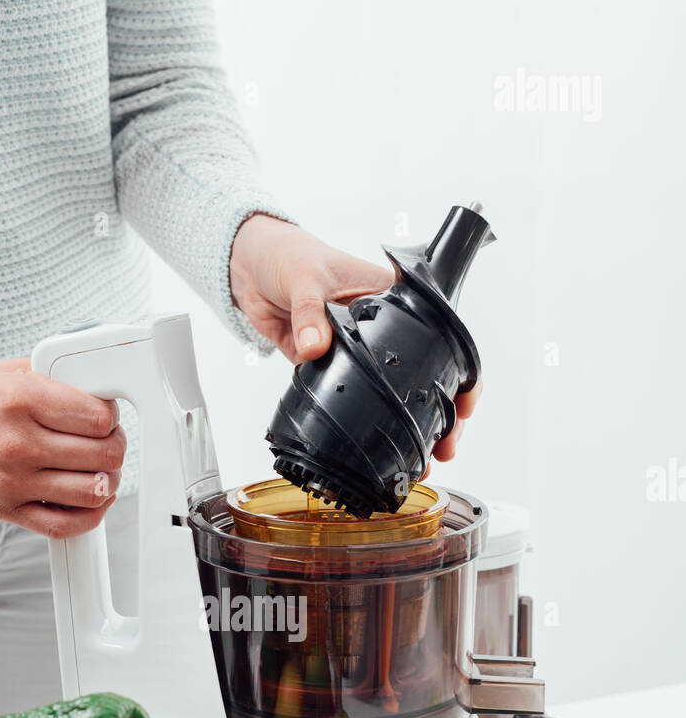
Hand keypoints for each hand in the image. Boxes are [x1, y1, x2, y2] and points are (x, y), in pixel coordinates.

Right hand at [0, 360, 125, 537]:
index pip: (98, 417)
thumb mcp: (7, 371)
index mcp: (21, 398)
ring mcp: (13, 481)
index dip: (111, 416)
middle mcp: (18, 442)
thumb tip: (98, 394)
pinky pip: (65, 525)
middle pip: (104, 455)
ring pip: (93, 491)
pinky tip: (90, 500)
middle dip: (114, 447)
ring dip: (108, 481)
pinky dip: (90, 516)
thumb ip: (54, 381)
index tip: (105, 417)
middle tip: (107, 442)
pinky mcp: (6, 510)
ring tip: (101, 470)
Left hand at [230, 214, 480, 461]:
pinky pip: (356, 401)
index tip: (465, 399)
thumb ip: (310, 313)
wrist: (252, 268)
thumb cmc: (290, 258)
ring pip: (397, 395)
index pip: (442, 335)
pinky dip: (370, 427)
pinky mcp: (333, 370)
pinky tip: (382, 452)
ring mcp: (361, 354)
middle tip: (445, 444)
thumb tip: (314, 346)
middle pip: (427, 374)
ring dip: (412, 427)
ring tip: (421, 460)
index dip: (460, 370)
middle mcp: (385, 330)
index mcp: (393, 299)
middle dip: (441, 413)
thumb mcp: (306, 280)